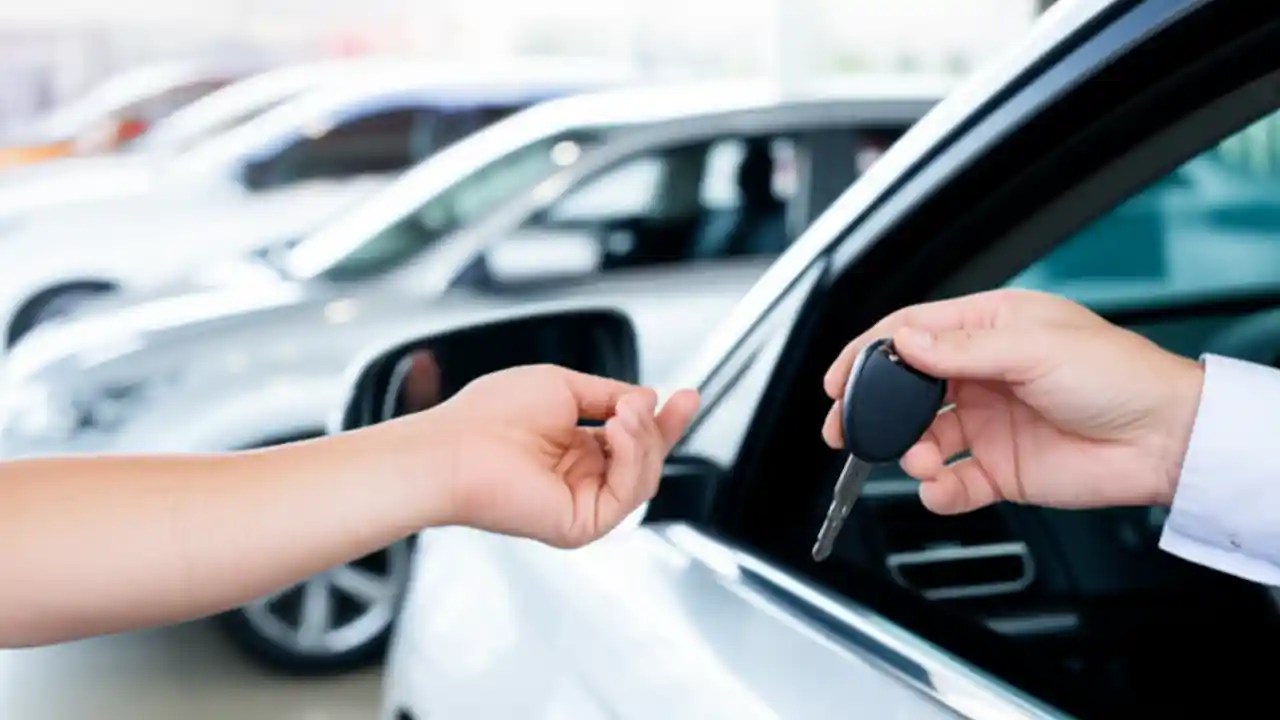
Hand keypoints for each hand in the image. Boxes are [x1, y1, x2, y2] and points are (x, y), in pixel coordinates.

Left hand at [417, 364, 698, 546]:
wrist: (454, 447)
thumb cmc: (488, 417)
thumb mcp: (563, 388)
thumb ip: (609, 394)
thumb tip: (646, 398)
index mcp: (574, 450)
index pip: (631, 440)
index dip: (662, 420)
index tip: (684, 396)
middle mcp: (581, 480)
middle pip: (646, 461)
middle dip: (665, 430)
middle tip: (678, 400)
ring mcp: (581, 504)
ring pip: (643, 478)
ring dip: (644, 439)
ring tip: (626, 412)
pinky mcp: (580, 525)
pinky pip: (627, 494)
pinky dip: (631, 457)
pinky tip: (618, 430)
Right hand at [821, 289, 1203, 513]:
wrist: (1165, 439)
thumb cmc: (1119, 375)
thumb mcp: (1034, 346)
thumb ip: (960, 350)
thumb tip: (904, 342)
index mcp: (988, 329)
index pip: (911, 333)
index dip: (869, 353)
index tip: (840, 378)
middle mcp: (981, 375)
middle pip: (905, 390)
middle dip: (871, 411)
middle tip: (845, 429)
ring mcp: (988, 423)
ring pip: (923, 438)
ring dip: (910, 451)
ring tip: (920, 459)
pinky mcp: (1000, 468)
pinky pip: (954, 482)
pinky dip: (939, 490)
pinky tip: (941, 487)